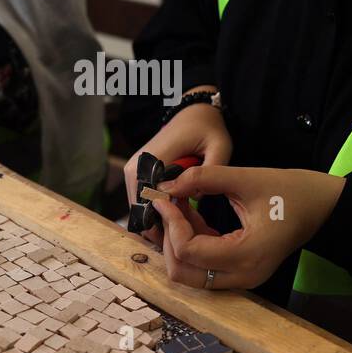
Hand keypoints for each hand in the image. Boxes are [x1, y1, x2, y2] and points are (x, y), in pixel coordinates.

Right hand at [123, 87, 230, 243]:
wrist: (193, 113)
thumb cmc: (208, 129)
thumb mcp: (219, 147)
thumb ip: (208, 174)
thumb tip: (193, 198)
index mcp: (151, 160)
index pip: (149, 203)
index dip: (167, 223)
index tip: (188, 234)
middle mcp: (134, 167)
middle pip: (140, 211)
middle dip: (162, 228)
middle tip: (188, 238)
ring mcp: (131, 172)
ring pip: (139, 210)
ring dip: (158, 222)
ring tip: (184, 229)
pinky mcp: (135, 175)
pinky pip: (141, 203)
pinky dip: (157, 213)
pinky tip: (178, 217)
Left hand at [152, 165, 344, 290]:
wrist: (322, 206)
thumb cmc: (292, 191)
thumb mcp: (247, 177)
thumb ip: (205, 178)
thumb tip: (168, 184)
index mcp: (247, 255)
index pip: (189, 251)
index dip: (171, 223)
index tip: (164, 197)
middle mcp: (243, 276)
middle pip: (183, 272)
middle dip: (169, 237)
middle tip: (169, 204)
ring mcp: (242, 279)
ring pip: (189, 273)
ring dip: (177, 242)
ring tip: (181, 206)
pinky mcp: (240, 273)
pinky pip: (203, 267)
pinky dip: (191, 244)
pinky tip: (193, 215)